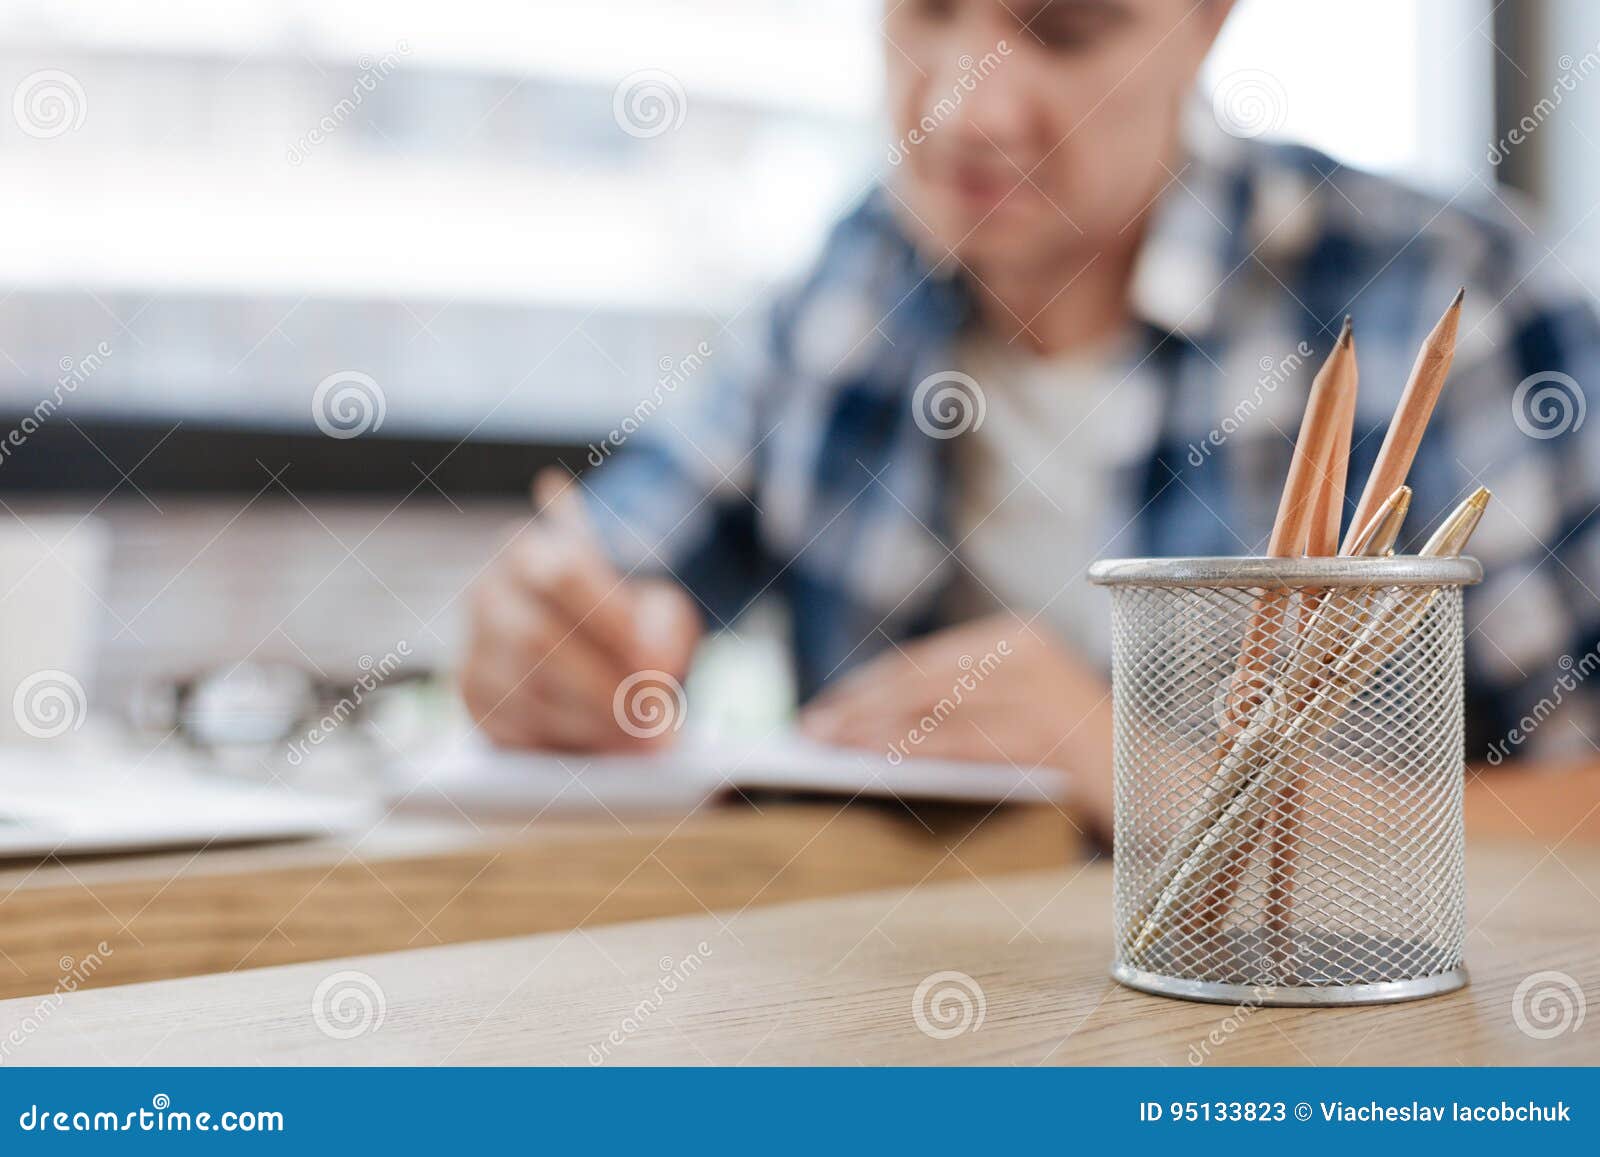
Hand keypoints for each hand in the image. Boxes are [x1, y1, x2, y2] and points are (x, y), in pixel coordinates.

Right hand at [460, 469, 702, 750]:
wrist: (584, 636)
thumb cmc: (624, 617)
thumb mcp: (653, 607)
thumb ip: (660, 629)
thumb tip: (654, 671)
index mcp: (530, 552)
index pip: (563, 576)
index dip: (610, 620)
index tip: (652, 660)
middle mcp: (489, 596)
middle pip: (537, 639)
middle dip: (601, 685)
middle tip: (651, 717)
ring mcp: (474, 648)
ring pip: (524, 691)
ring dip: (590, 722)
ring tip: (642, 741)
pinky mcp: (474, 700)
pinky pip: (510, 730)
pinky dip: (564, 745)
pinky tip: (608, 750)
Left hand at [799, 613, 1113, 830]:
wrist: (1169, 785)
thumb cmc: (1085, 763)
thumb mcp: (1022, 717)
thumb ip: (968, 711)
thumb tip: (878, 728)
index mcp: (1017, 639)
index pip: (925, 661)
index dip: (869, 685)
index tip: (825, 707)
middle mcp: (1027, 651)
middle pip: (921, 678)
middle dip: (860, 705)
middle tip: (811, 729)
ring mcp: (1042, 688)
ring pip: (936, 706)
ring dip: (875, 729)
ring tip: (832, 748)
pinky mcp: (1052, 731)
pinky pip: (966, 741)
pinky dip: (917, 750)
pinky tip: (882, 762)